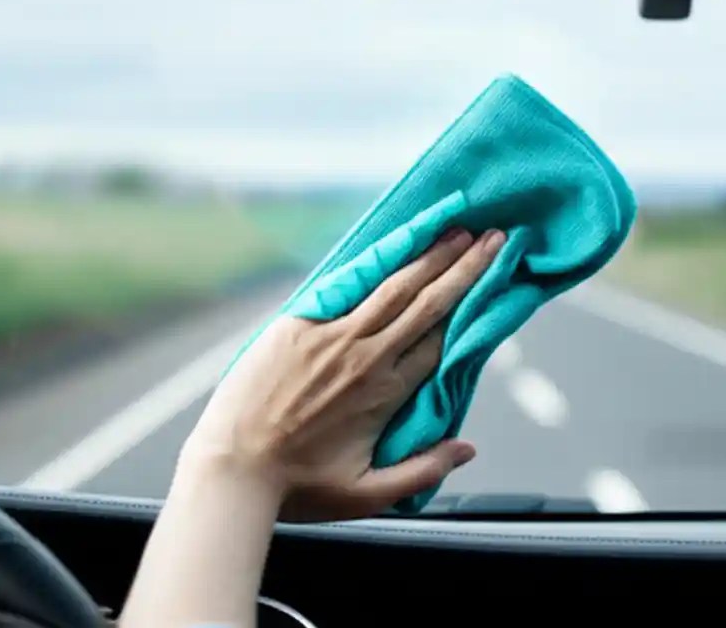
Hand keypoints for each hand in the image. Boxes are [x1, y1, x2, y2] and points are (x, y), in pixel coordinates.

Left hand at [181, 227, 504, 521]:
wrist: (231, 471)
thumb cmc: (297, 489)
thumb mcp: (367, 495)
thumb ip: (422, 470)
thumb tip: (468, 448)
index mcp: (387, 396)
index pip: (441, 342)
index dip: (471, 308)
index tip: (494, 279)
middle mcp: (366, 358)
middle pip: (427, 303)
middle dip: (464, 267)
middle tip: (492, 236)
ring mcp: (331, 337)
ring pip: (392, 286)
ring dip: (428, 254)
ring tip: (456, 229)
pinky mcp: (297, 325)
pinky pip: (344, 286)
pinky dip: (375, 260)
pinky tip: (395, 240)